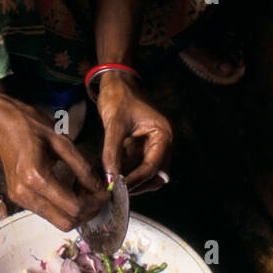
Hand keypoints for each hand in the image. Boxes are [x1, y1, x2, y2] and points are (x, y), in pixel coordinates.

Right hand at [0, 90, 105, 231]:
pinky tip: (71, 190)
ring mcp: (19, 198)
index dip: (95, 203)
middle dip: (88, 212)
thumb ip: (82, 167)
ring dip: (76, 211)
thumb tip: (99, 187)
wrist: (3, 124)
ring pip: (57, 221)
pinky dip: (64, 207)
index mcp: (35, 177)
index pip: (73, 206)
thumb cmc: (31, 126)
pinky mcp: (18, 198)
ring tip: (85, 190)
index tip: (106, 192)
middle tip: (98, 195)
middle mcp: (24, 193)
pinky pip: (48, 213)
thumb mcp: (62, 142)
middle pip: (66, 222)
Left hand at [96, 73, 172, 189]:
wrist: (116, 81)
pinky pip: (136, 165)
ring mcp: (152, 145)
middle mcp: (162, 142)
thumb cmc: (119, 96)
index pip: (153, 166)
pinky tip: (109, 175)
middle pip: (155, 175)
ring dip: (131, 180)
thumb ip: (112, 152)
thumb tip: (110, 177)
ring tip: (111, 185)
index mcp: (164, 134)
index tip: (118, 187)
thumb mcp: (115, 123)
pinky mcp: (141, 146)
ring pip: (146, 173)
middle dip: (137, 184)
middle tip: (116, 191)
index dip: (136, 179)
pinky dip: (125, 172)